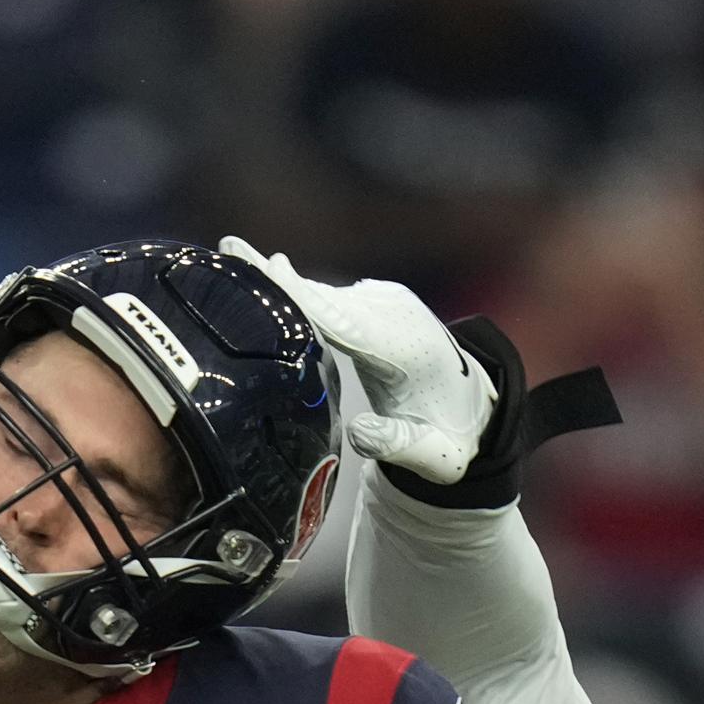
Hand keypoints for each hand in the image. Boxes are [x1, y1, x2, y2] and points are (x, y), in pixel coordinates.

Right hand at [220, 236, 493, 485]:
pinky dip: (301, 293)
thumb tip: (356, 433)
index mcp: (409, 351)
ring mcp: (389, 304)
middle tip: (231, 247)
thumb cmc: (447, 438)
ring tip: (237, 259)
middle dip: (281, 278)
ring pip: (328, 295)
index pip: (347, 322)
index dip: (307, 297)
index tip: (272, 270)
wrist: (472, 408)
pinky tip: (268, 285)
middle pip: (329, 298)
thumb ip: (395, 445)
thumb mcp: (432, 456)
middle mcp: (398, 316)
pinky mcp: (378, 301)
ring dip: (285, 284)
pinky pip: (332, 297)